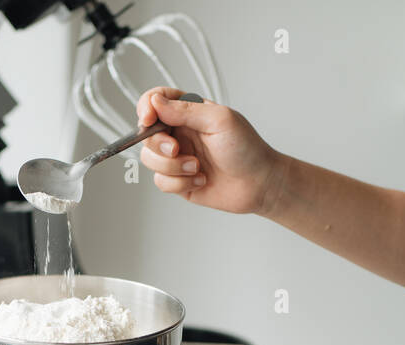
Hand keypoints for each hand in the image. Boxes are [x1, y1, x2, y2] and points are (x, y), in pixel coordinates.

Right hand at [135, 87, 285, 214]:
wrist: (259, 184)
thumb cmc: (246, 148)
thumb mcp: (219, 120)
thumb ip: (185, 110)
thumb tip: (155, 102)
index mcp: (188, 112)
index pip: (155, 101)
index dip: (145, 107)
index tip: (148, 119)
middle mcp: (180, 133)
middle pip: (146, 134)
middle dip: (160, 145)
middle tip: (178, 150)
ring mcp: (177, 158)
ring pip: (150, 159)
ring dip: (172, 167)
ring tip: (197, 168)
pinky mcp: (178, 180)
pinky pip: (161, 182)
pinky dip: (180, 183)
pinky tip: (201, 180)